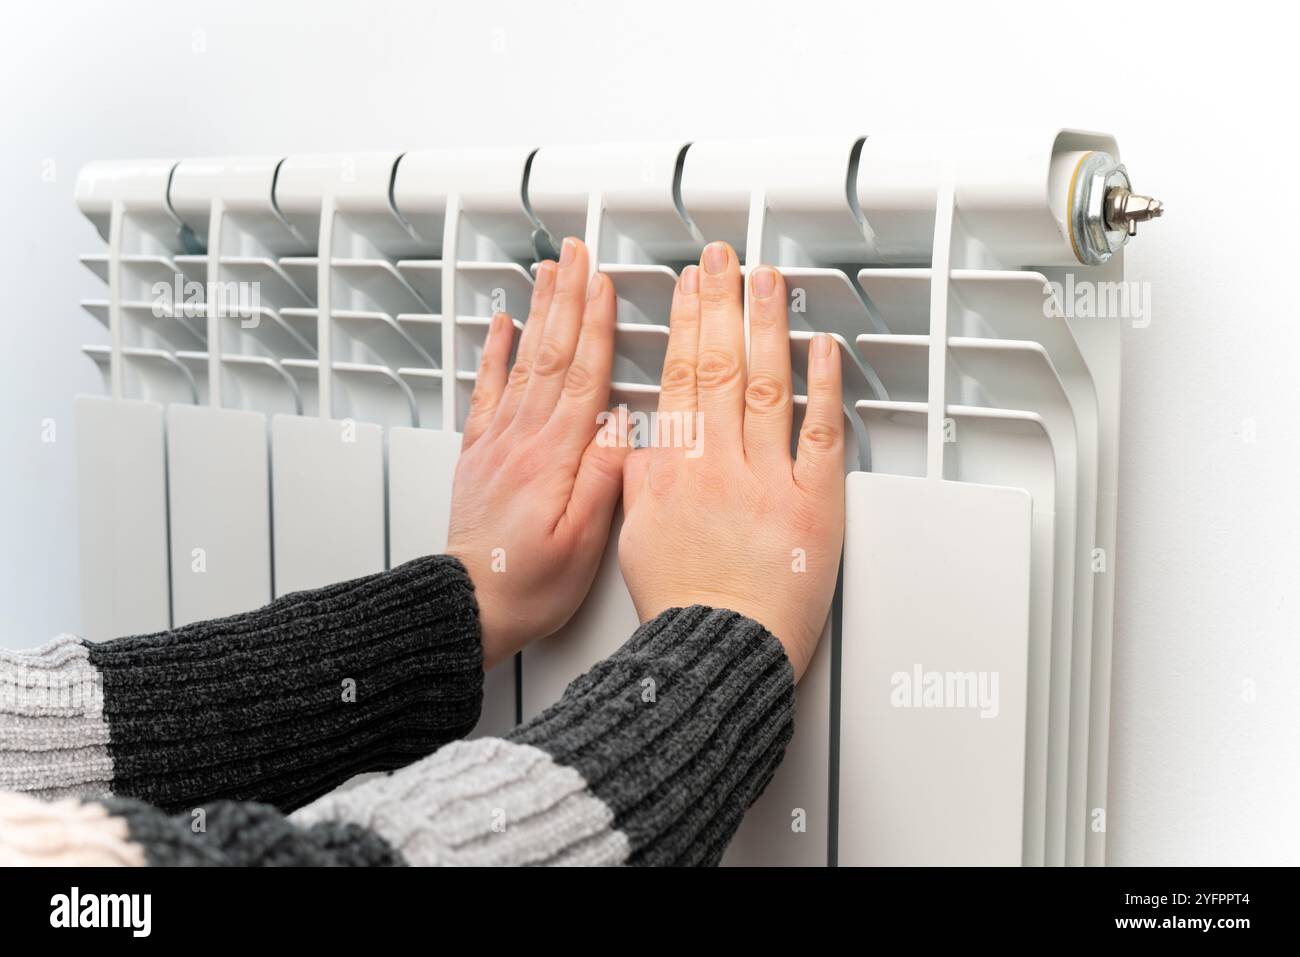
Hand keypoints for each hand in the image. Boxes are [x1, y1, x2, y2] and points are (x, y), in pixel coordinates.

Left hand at [446, 238, 627, 669]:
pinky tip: (500, 326)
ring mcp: (497, 443)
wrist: (469, 605)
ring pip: (522, 362)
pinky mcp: (478, 455)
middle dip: (567, 299)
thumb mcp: (585, 543)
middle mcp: (523, 440)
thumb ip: (605, 479)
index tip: (606, 285)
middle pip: (552, 354)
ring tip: (547, 272)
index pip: (584, 376)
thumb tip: (627, 423)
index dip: (598, 325)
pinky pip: (485, 391)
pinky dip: (493, 353)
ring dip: (537, 312)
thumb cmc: (530, 583)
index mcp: (556, 458)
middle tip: (576, 255)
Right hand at [619, 242, 844, 679]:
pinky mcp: (813, 503)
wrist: (719, 651)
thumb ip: (639, 477)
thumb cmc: (683, 603)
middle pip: (717, 364)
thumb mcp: (635, 534)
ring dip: (766, 324)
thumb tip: (640, 436)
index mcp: (671, 470)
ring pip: (763, 385)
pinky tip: (822, 348)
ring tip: (768, 280)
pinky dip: (821, 387)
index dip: (685, 321)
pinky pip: (819, 434)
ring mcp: (767, 480)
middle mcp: (717, 465)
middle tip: (727, 256)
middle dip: (722, 301)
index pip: (677, 376)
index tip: (691, 284)